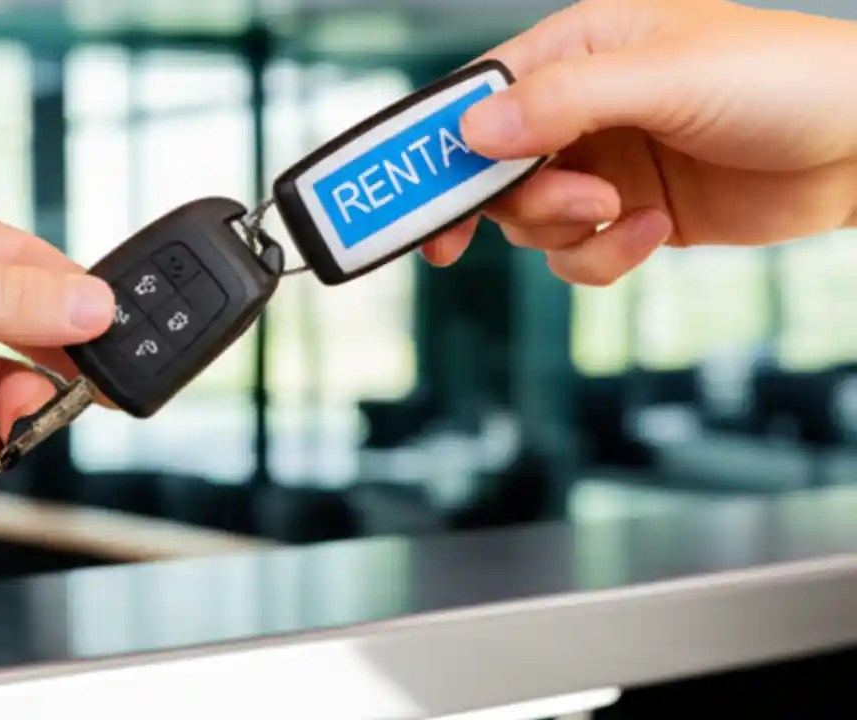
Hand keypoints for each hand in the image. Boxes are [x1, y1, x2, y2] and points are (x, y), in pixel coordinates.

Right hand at [423, 0, 856, 284]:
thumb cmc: (784, 79)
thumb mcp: (668, 77)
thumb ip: (564, 102)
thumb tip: (470, 132)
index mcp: (574, 51)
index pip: (476, 96)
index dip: (433, 148)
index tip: (409, 200)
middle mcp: (576, 109)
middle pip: (489, 169)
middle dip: (510, 202)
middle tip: (547, 217)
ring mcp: (600, 164)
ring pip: (529, 220)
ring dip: (566, 229)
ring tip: (623, 210)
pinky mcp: (627, 215)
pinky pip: (577, 253)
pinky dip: (604, 255)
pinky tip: (655, 228)